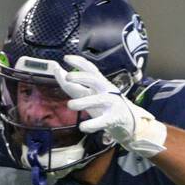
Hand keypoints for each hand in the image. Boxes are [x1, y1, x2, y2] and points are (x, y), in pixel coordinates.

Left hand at [52, 55, 167, 156]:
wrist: (127, 121)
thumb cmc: (104, 106)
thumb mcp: (89, 95)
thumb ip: (73, 87)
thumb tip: (57, 72)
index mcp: (100, 83)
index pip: (90, 69)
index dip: (79, 62)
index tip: (66, 58)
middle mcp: (106, 90)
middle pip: (95, 79)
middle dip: (81, 77)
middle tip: (67, 77)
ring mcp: (111, 104)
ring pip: (98, 100)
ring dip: (83, 102)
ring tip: (70, 104)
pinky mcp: (113, 119)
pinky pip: (102, 121)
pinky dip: (92, 124)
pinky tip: (83, 127)